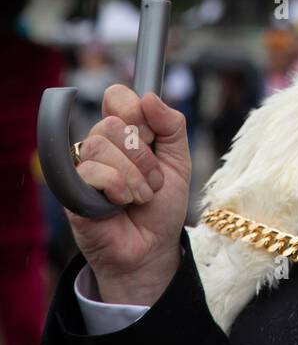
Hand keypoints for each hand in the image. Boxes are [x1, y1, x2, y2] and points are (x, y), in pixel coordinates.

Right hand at [66, 86, 190, 304]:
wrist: (153, 248)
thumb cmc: (162, 206)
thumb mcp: (179, 160)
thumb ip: (172, 125)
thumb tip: (148, 96)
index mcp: (123, 132)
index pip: (116, 96)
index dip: (136, 111)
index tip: (152, 137)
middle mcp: (99, 145)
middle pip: (112, 122)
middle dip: (144, 155)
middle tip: (152, 180)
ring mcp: (82, 168)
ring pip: (100, 144)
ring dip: (134, 175)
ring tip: (140, 196)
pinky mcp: (71, 191)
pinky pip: (91, 172)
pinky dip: (117, 188)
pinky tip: (121, 204)